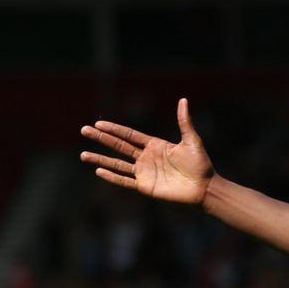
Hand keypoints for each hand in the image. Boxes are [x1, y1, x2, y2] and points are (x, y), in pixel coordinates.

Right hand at [79, 98, 214, 204]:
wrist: (205, 188)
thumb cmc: (201, 165)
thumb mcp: (192, 141)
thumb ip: (184, 122)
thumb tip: (183, 99)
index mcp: (155, 145)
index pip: (129, 135)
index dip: (114, 129)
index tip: (98, 123)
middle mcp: (146, 157)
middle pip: (118, 146)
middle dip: (101, 138)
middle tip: (84, 130)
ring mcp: (144, 172)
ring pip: (117, 164)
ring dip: (100, 159)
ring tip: (83, 155)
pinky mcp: (145, 186)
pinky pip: (125, 181)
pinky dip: (112, 176)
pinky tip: (98, 170)